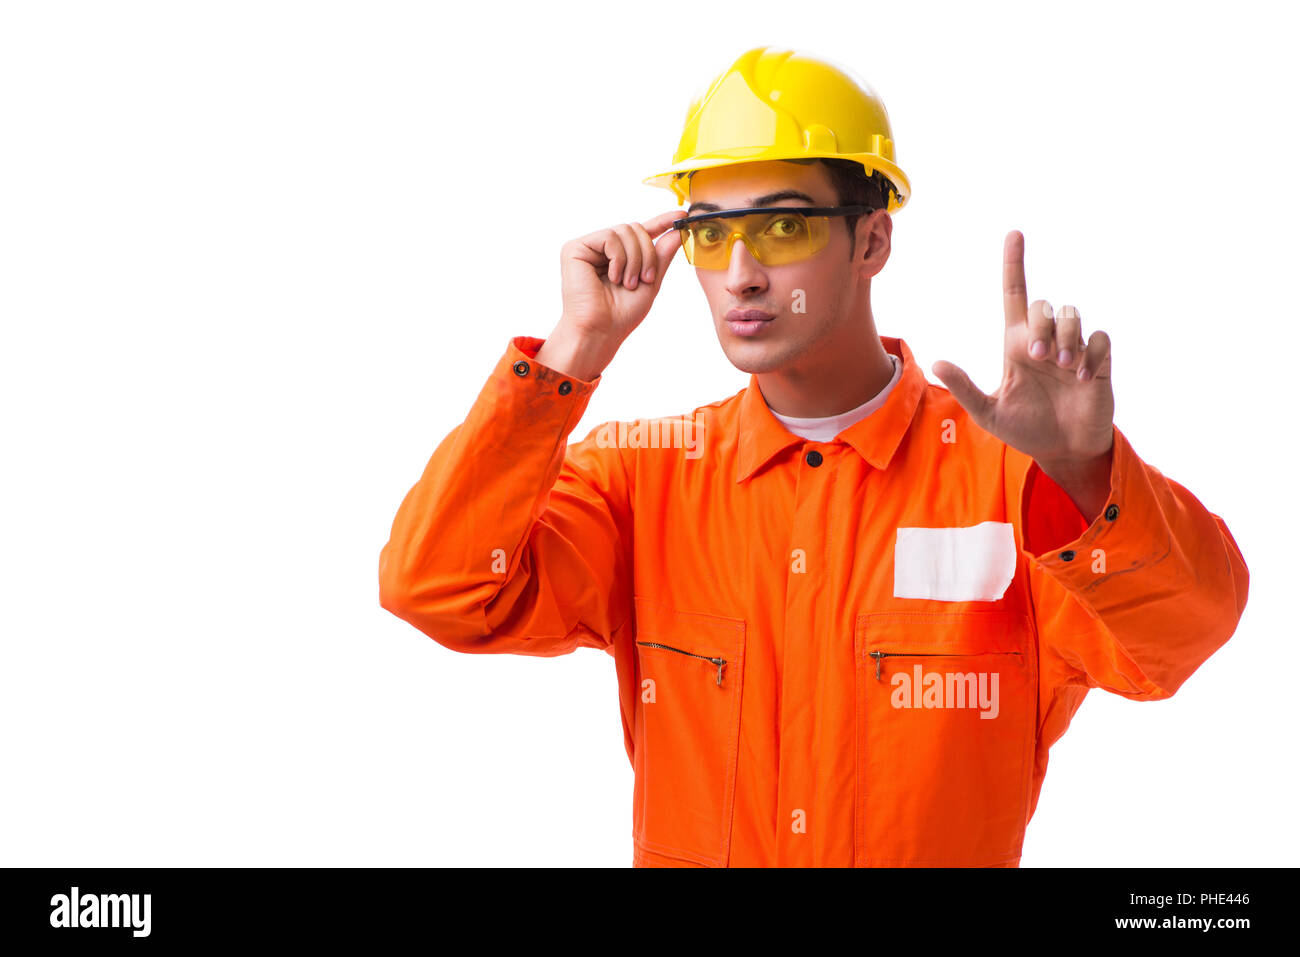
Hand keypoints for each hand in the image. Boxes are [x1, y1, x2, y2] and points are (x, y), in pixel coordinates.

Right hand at [558, 210, 682, 341]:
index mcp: (618, 256)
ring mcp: (588, 247)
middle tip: (644, 279)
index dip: (661, 222)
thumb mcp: (650, 282)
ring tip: (627, 283)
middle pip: (635, 228)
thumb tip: (678, 231)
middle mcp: (601, 248)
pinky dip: (619, 258)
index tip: (682, 216)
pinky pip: (609, 237)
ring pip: (625, 231)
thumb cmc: (622, 314)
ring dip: (634, 259)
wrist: (600, 332)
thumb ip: (661, 256)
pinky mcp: (575, 248)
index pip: (641, 232)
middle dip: (647, 254)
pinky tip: (613, 277)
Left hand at [930, 231, 1114, 472]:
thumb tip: (937, 363)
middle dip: (1043, 325)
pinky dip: (1091, 354)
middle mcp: (1045, 341)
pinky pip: (1099, 338)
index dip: (1014, 264)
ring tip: (1064, 369)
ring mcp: (1073, 349)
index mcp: (1016, 346)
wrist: (1062, 451)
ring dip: (1067, 337)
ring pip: (1073, 314)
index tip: (1014, 234)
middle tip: (1040, 358)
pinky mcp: (1098, 362)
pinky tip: (1083, 379)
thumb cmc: (1025, 429)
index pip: (1014, 295)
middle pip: (1044, 305)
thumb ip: (965, 388)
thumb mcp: (989, 413)